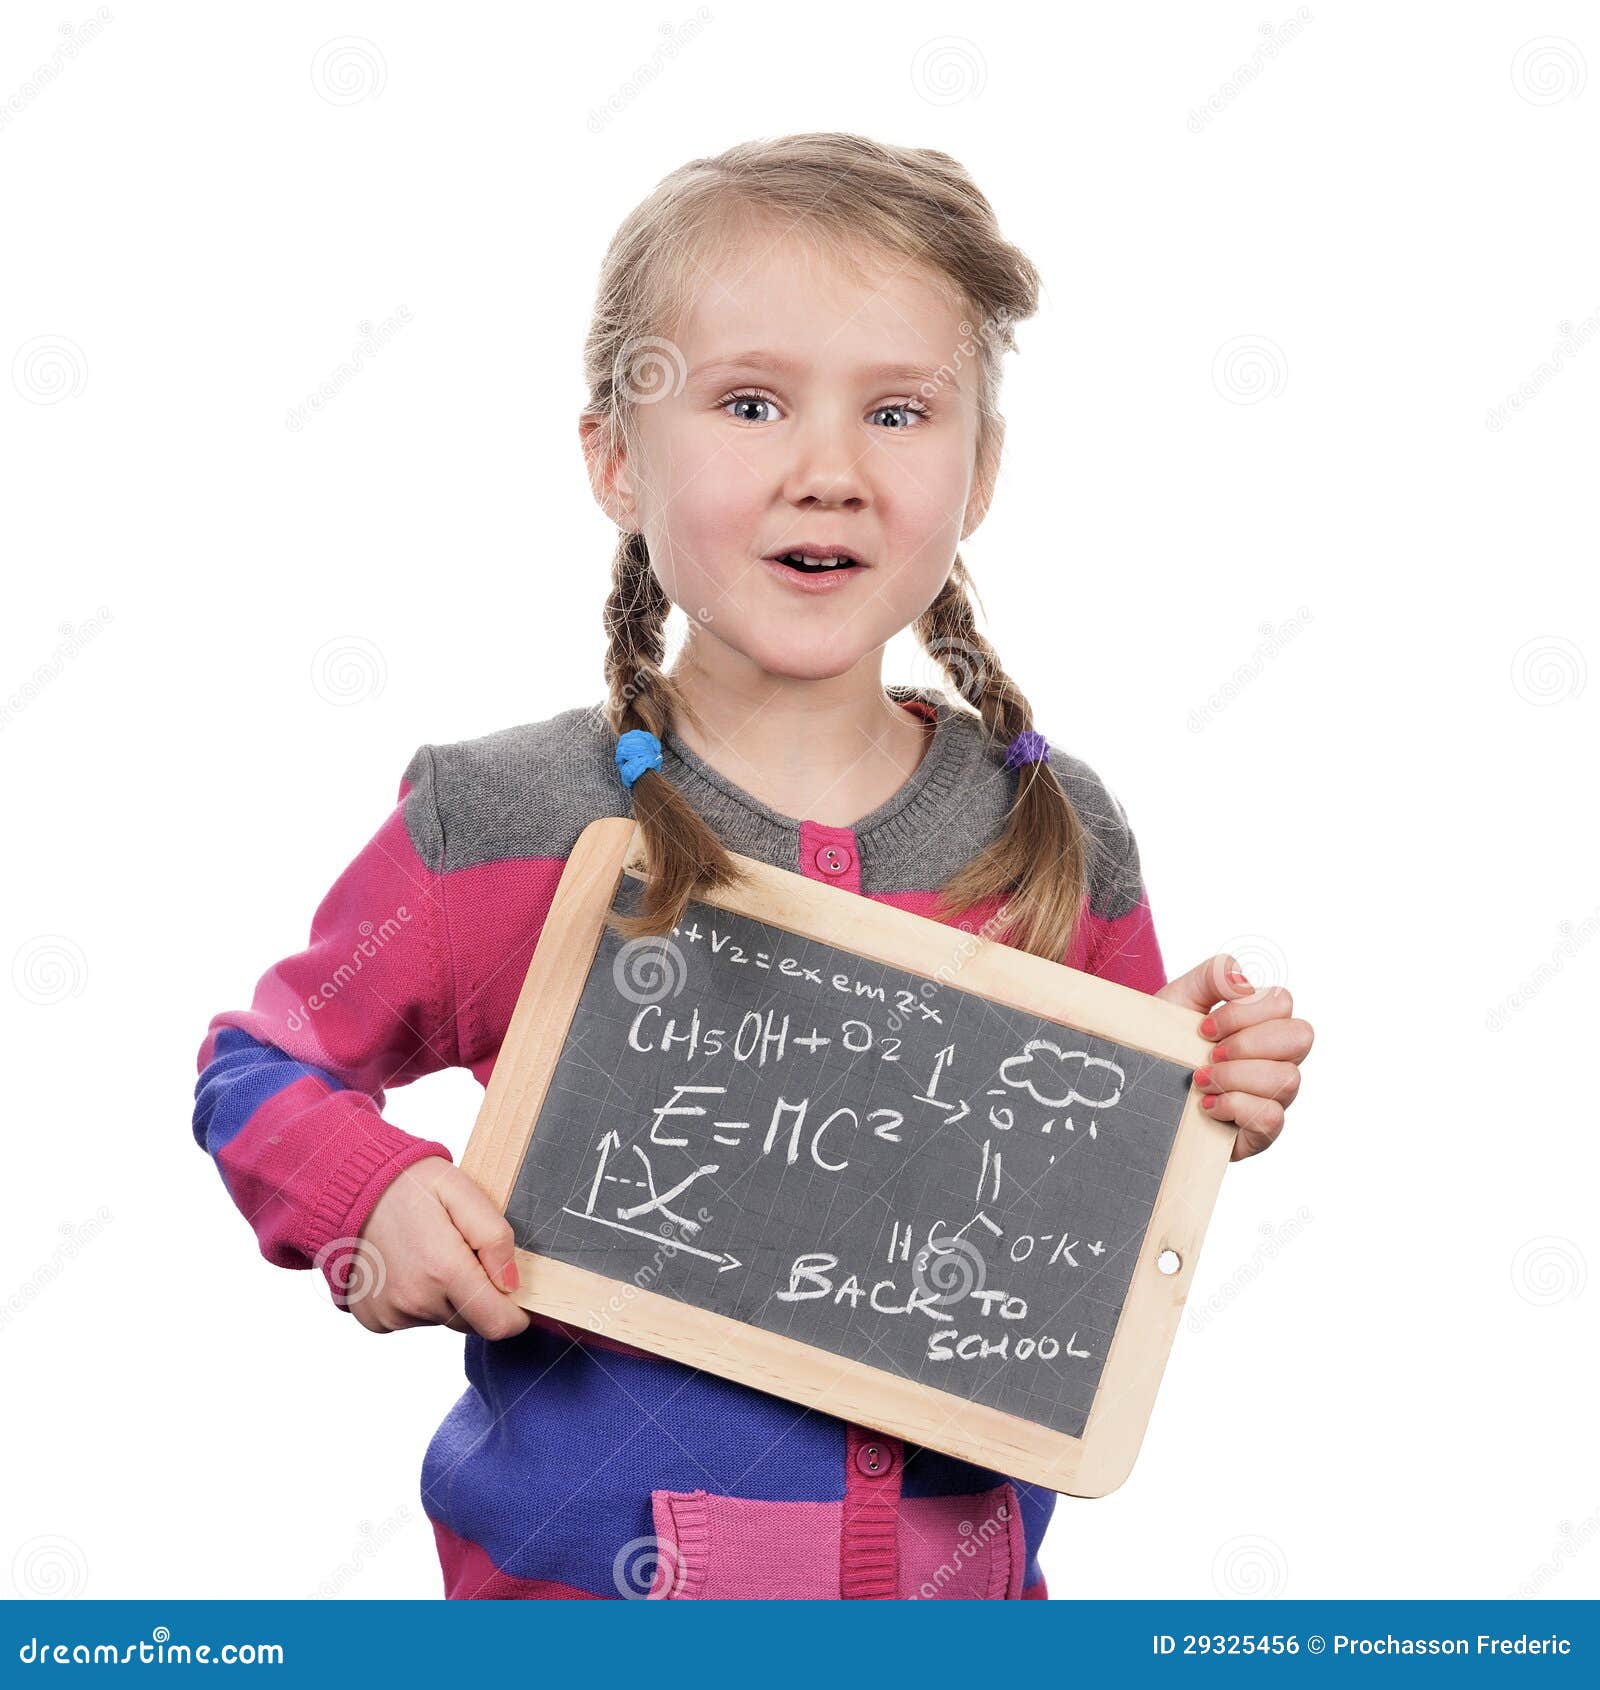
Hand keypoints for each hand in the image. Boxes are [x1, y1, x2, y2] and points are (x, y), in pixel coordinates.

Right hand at [346, 1156, 530, 1338]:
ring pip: (443, 1319)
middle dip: (480, 1296)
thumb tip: (511, 1283)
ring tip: (429, 1253)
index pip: (497, 1323)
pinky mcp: (374, 1319)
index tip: (513, 1294)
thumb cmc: (408, 1185)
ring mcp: (391, 1314)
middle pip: (472, 1322)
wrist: (348, 1188)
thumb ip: (494, 1237)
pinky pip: (413, 1319)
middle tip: (463, 1253)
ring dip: (448, 1296)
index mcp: (443, 1270)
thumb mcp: (462, 1192)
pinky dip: (420, 1299)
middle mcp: (416, 1301)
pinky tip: (408, 1266)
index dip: (514, 1314)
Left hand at [1155, 955, 1312, 1161]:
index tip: (1202, 1027)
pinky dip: (1235, 1107)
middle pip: (1300, 1036)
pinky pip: (1272, 1116)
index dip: (1242, 1012)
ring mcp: (1272, 1095)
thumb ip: (1212, 975)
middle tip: (1210, 1053)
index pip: (1282, 1002)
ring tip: (1200, 1080)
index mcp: (1261, 1022)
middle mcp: (1275, 1058)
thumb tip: (1244, 981)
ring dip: (1235, 1076)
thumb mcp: (1179, 999)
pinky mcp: (1261, 1131)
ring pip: (1287, 1078)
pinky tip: (1207, 1106)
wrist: (1139, 1089)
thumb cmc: (1164, 1041)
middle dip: (1247, 1043)